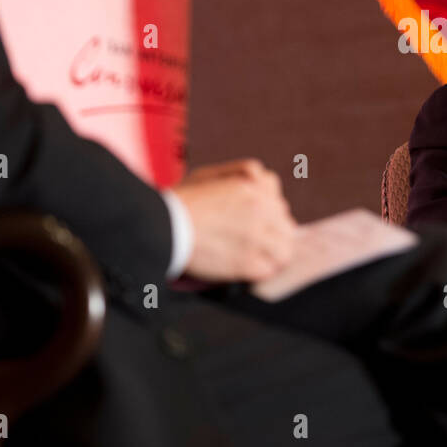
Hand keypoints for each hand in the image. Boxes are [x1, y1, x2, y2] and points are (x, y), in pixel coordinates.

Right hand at [170, 158, 297, 282]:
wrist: (160, 226)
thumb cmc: (180, 201)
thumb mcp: (211, 174)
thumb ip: (243, 173)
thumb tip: (264, 180)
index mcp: (254, 188)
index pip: (280, 205)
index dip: (269, 218)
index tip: (257, 227)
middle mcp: (261, 210)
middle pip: (286, 228)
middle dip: (273, 237)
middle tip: (256, 246)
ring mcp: (256, 237)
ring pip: (284, 251)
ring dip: (272, 256)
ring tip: (256, 260)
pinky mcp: (247, 263)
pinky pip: (269, 270)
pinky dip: (259, 272)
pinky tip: (244, 269)